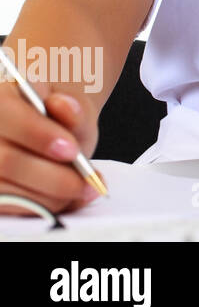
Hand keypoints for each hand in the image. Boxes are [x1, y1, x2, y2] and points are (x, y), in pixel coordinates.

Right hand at [0, 80, 99, 216]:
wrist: (52, 134)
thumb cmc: (59, 119)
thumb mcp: (73, 107)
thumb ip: (74, 107)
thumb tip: (64, 105)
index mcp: (0, 98)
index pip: (7, 115)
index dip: (38, 135)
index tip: (72, 150)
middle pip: (5, 162)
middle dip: (51, 176)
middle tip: (83, 179)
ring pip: (7, 191)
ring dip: (50, 196)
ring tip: (82, 188)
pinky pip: (12, 208)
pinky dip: (43, 206)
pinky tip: (66, 198)